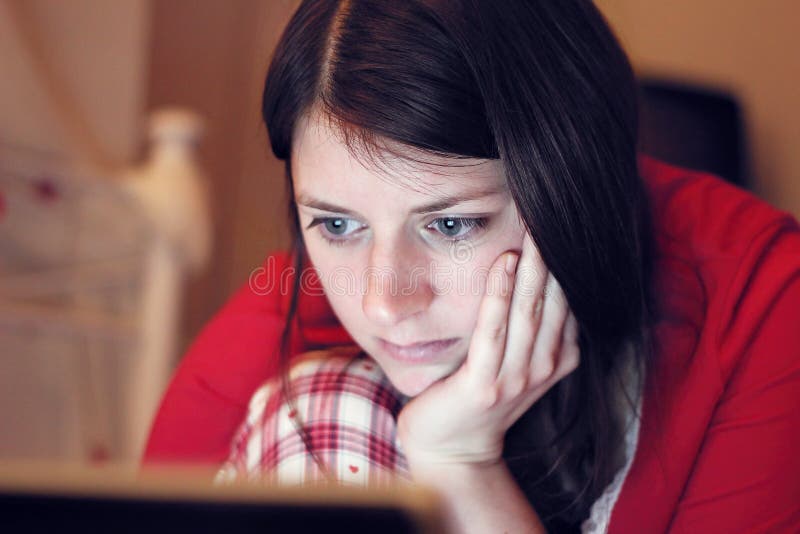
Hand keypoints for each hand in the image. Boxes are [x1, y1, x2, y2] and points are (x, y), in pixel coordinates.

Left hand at [396, 233, 579, 468]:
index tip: (560, 219)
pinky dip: (499, 293)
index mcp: (557, 358)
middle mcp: (543, 367)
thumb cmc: (477, 396)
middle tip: (551, 209)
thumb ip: (532, 327)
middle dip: (552, 254)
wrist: (451, 450)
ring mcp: (516, 379)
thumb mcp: (516, 361)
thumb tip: (535, 272)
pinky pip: (493, 330)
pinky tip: (504, 261)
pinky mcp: (484, 385)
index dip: (564, 259)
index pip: (566, 299)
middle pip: (552, 299)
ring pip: (528, 310)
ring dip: (532, 266)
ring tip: (534, 226)